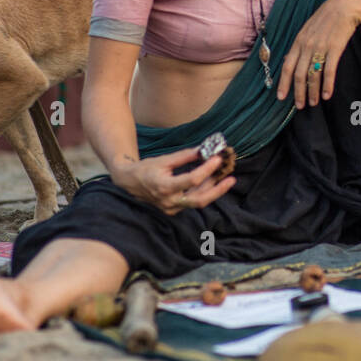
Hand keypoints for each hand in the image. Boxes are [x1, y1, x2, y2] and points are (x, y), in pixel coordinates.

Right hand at [118, 146, 236, 215]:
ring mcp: (171, 208)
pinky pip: (192, 201)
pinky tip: (211, 181)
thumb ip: (184, 157)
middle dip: (218, 190)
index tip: (217, 159)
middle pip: (199, 199)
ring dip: (212, 188)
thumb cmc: (146, 169)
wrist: (129, 183)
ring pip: (197, 201)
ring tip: (224, 176)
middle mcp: (169, 201)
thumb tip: (203, 150)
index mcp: (164, 187)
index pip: (191, 180)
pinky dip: (203, 191)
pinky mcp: (174, 209)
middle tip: (231, 179)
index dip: (206, 169)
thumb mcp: (164, 160)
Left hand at [278, 0, 360, 107]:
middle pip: (299, 74)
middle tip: (300, 106)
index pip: (287, 66)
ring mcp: (320, 47)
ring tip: (314, 103)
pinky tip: (327, 95)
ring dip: (313, 92)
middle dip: (298, 92)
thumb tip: (291, 59)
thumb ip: (300, 44)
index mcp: (299, 41)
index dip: (284, 83)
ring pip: (313, 75)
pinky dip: (327, 84)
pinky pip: (329, 71)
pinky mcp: (335, 48)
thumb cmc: (327, 18)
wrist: (345, 6)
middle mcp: (307, 45)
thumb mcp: (309, 29)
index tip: (281, 97)